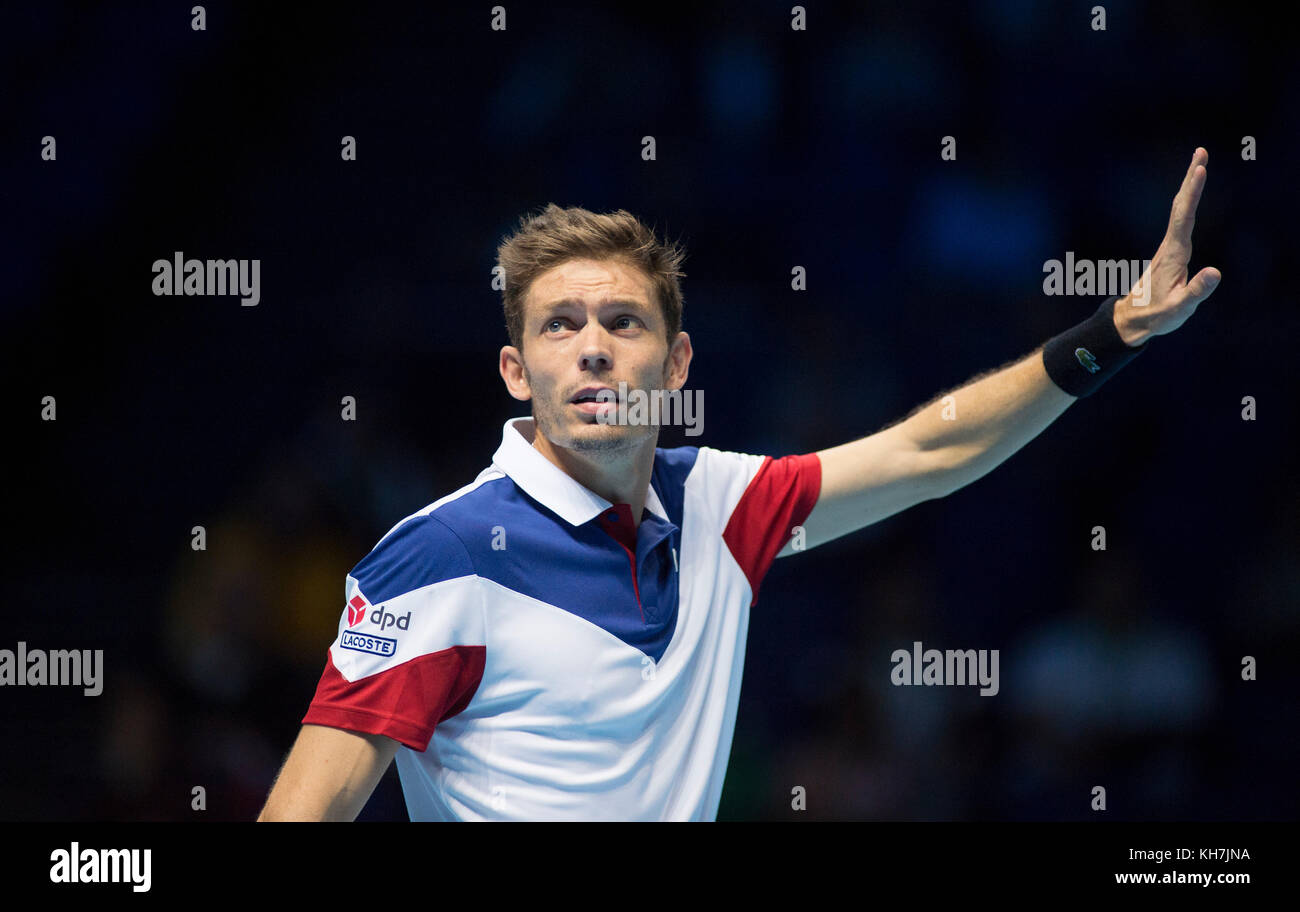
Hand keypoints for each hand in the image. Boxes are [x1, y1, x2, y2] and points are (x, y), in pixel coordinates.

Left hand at [1114, 147, 1221, 346]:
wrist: (1133, 320)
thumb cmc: (1157, 316)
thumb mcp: (1180, 308)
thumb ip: (1197, 291)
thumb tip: (1215, 272)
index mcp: (1174, 254)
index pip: (1185, 217)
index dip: (1193, 193)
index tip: (1200, 170)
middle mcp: (1170, 245)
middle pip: (1181, 206)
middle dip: (1191, 179)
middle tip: (1201, 152)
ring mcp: (1169, 247)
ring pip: (1180, 210)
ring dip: (1190, 186)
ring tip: (1200, 164)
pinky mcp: (1171, 251)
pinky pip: (1181, 219)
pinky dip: (1188, 201)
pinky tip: (1190, 194)